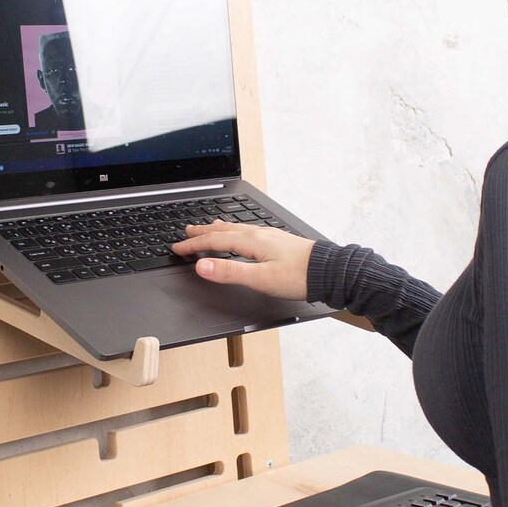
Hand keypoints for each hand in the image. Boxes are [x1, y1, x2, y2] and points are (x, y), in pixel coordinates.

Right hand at [171, 221, 314, 300]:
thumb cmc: (299, 276)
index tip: (178, 247)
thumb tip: (202, 266)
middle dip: (202, 232)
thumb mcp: (260, 278)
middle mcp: (259, 235)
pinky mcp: (278, 241)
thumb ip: (230, 272)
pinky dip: (234, 232)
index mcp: (251, 241)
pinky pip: (248, 232)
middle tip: (186, 231)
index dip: (193, 245)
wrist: (329, 271)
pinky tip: (241, 235)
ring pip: (236, 229)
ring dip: (218, 229)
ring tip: (208, 227)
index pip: (214, 241)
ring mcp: (270, 236)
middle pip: (223, 231)